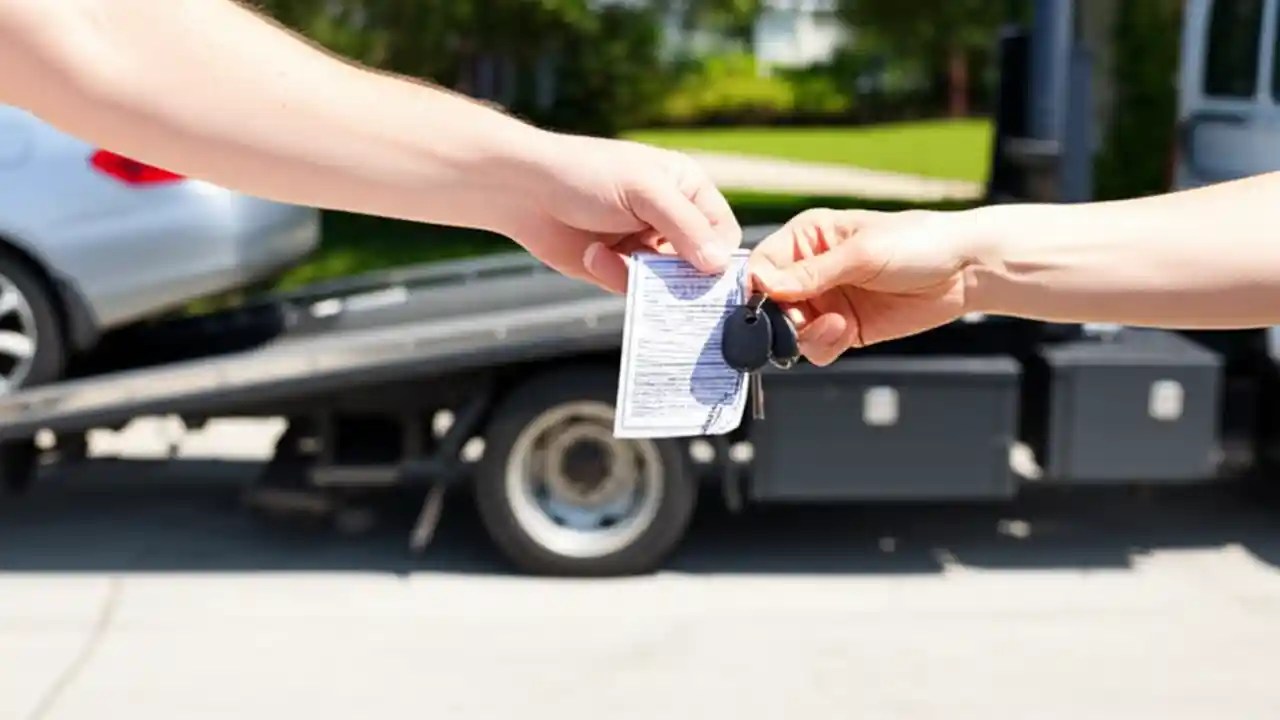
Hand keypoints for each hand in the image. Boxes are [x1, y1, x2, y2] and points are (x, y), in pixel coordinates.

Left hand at [500, 133, 741, 292]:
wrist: (524, 190)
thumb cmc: (585, 174)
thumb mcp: (645, 191)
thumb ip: (685, 227)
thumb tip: (718, 266)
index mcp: (686, 189)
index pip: (721, 233)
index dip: (717, 257)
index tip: (705, 275)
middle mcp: (670, 218)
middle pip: (697, 264)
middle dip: (679, 275)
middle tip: (662, 279)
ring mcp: (643, 244)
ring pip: (665, 283)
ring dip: (642, 276)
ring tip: (614, 255)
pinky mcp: (618, 267)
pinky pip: (634, 289)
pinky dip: (615, 276)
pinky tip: (593, 254)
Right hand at [748, 208, 976, 365]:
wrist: (964, 272)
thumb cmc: (918, 243)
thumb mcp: (861, 253)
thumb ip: (812, 273)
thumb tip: (764, 283)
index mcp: (808, 238)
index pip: (762, 264)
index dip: (758, 287)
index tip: (768, 303)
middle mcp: (810, 270)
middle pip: (769, 304)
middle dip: (782, 319)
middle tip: (801, 322)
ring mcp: (826, 301)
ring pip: (789, 331)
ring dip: (807, 335)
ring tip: (837, 326)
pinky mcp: (843, 328)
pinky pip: (816, 347)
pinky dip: (824, 346)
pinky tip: (848, 332)